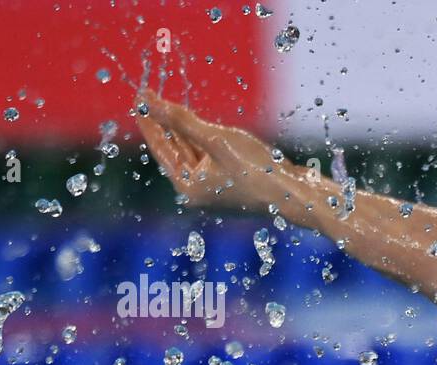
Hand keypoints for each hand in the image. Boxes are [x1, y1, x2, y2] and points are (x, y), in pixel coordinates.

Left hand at [136, 91, 289, 210]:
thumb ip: (181, 120)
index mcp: (188, 188)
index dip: (149, 120)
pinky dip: (203, 145)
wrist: (297, 195)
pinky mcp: (231, 190)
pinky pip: (210, 163)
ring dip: (184, 134)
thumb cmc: (258, 169)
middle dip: (165, 126)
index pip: (161, 148)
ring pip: (194, 158)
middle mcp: (198, 195)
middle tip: (150, 99)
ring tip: (171, 111)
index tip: (140, 97)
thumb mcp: (216, 139)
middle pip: (176, 153)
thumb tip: (147, 102)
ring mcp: (215, 194)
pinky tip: (200, 130)